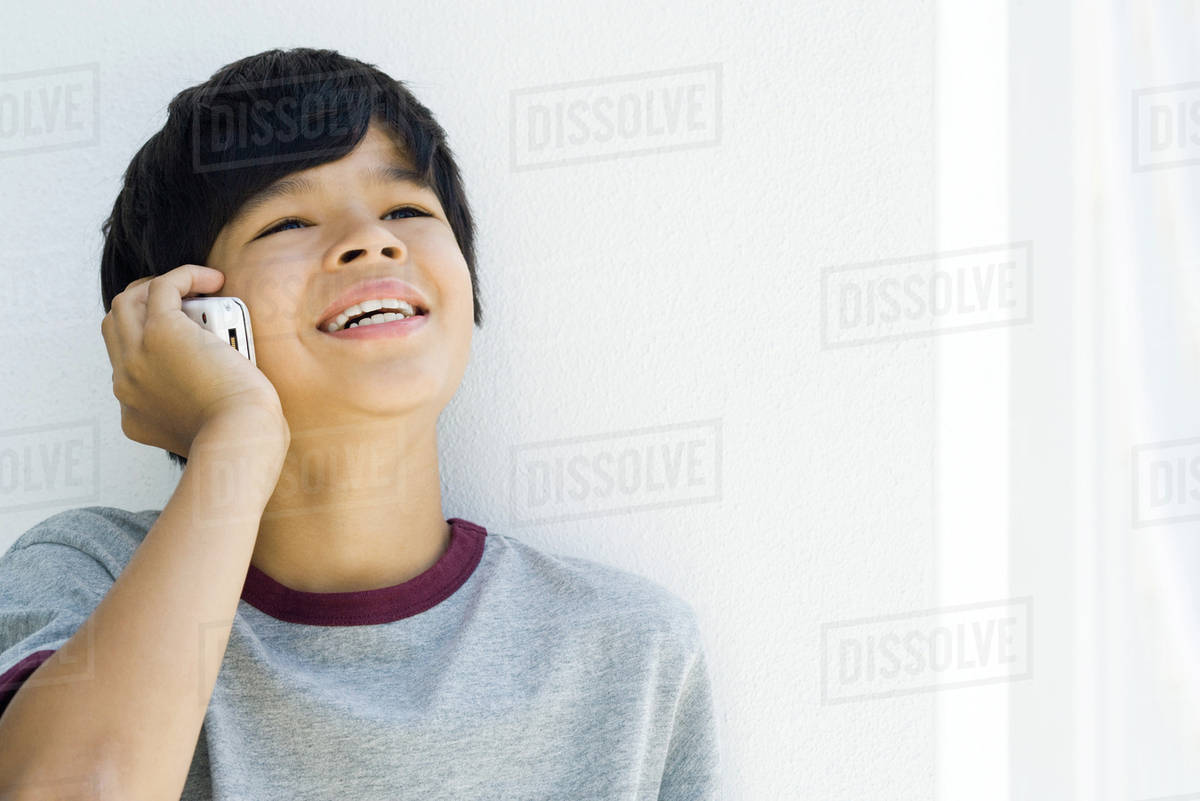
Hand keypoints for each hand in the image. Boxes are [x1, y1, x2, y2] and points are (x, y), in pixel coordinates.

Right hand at [101, 264, 287, 458]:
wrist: (240, 438)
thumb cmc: (241, 440)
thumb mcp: (205, 436)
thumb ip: (199, 417)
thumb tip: (218, 397)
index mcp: (133, 412)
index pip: (127, 364)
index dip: (151, 342)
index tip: (188, 336)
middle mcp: (125, 383)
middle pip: (116, 327)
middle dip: (145, 306)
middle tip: (184, 301)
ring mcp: (136, 356)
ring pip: (129, 302)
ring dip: (160, 287)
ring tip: (202, 287)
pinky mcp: (161, 332)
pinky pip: (163, 286)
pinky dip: (186, 276)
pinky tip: (215, 280)